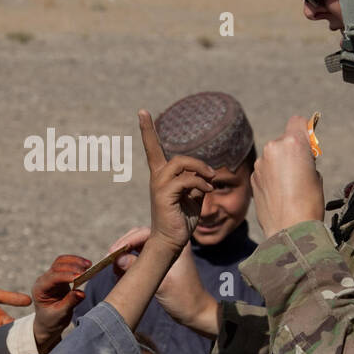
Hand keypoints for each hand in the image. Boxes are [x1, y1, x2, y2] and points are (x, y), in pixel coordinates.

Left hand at [31, 255, 89, 353]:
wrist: (48, 323)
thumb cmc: (52, 320)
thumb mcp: (60, 314)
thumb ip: (70, 302)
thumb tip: (81, 292)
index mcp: (40, 289)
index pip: (53, 278)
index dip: (67, 276)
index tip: (80, 276)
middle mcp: (43, 280)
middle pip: (57, 266)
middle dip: (72, 267)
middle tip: (87, 270)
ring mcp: (51, 277)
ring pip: (61, 262)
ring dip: (75, 261)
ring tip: (89, 265)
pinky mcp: (59, 276)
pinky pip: (67, 265)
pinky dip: (77, 263)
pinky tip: (87, 265)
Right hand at [106, 227, 218, 335]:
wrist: (196, 312)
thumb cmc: (183, 297)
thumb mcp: (160, 284)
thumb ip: (138, 269)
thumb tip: (117, 260)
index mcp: (175, 244)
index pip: (145, 233)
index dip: (127, 241)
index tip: (113, 251)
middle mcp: (170, 245)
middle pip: (140, 238)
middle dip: (123, 248)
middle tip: (110, 259)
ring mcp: (164, 254)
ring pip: (138, 248)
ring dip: (125, 256)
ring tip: (114, 269)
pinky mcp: (160, 264)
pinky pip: (141, 258)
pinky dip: (129, 264)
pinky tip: (120, 273)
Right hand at [139, 110, 213, 252]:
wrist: (170, 242)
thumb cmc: (181, 221)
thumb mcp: (192, 198)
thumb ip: (196, 182)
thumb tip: (205, 173)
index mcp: (162, 177)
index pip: (152, 149)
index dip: (147, 130)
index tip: (142, 111)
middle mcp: (157, 178)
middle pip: (178, 157)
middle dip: (199, 163)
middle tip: (211, 175)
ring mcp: (159, 185)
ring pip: (181, 164)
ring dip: (200, 170)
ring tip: (210, 180)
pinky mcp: (163, 194)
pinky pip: (186, 179)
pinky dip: (200, 183)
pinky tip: (206, 190)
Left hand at [252, 113, 324, 237]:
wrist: (289, 229)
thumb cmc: (309, 203)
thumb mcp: (316, 175)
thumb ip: (307, 159)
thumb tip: (301, 156)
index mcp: (293, 143)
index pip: (298, 121)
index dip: (305, 130)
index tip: (308, 142)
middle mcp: (273, 148)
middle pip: (284, 141)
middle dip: (292, 151)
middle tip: (301, 171)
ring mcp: (260, 163)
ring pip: (273, 156)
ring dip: (279, 165)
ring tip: (290, 187)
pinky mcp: (253, 177)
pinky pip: (265, 170)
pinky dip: (271, 177)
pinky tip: (279, 194)